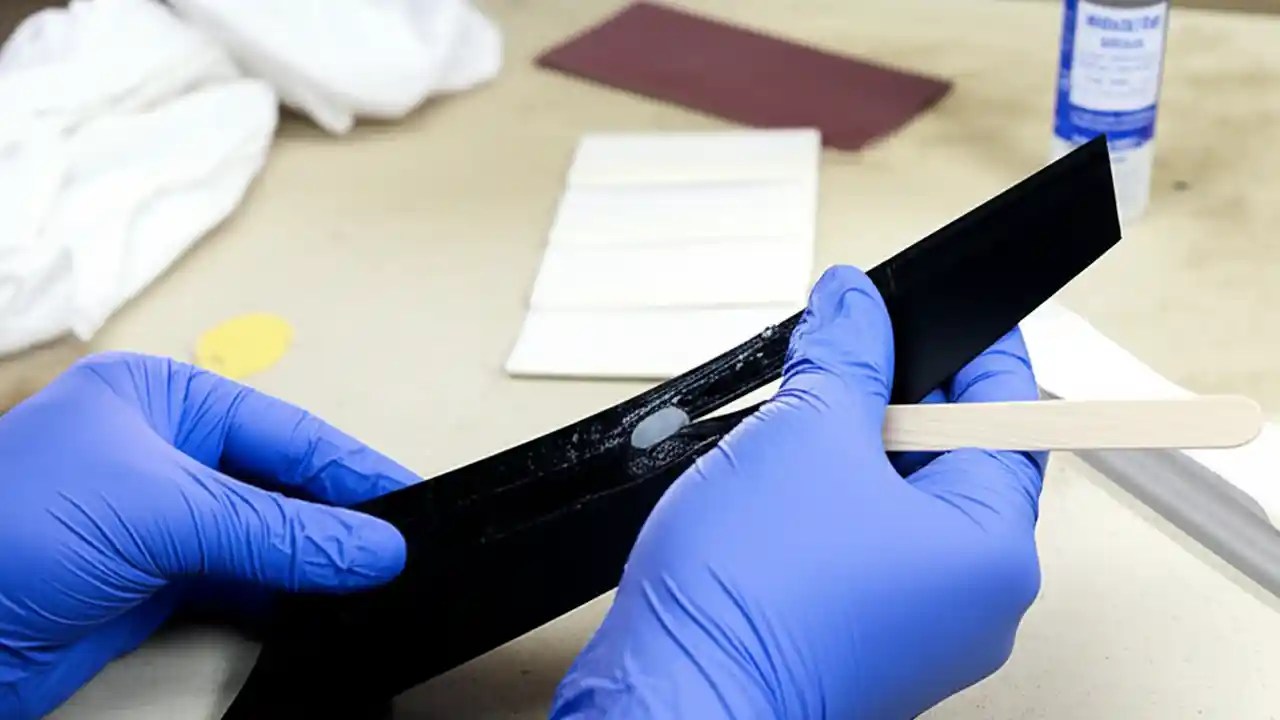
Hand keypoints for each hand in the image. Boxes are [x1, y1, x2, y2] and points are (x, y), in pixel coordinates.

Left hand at [0, 352, 416, 718]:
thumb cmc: (6, 532)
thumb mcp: (161, 510)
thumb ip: (278, 532)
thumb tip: (371, 547)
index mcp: (164, 400)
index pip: (287, 430)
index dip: (353, 469)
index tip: (411, 503)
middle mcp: (168, 454)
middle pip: (283, 484)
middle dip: (342, 518)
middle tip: (405, 547)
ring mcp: (163, 520)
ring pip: (269, 537)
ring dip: (317, 562)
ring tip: (377, 581)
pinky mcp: (156, 583)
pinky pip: (245, 584)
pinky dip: (285, 599)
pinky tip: (323, 607)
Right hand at [550, 266, 1047, 718]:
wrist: (676, 699)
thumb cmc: (752, 598)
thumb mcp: (804, 434)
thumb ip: (844, 354)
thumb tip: (854, 301)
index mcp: (992, 550)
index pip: (1012, 419)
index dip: (976, 353)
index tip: (941, 311)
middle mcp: (970, 601)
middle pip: (955, 461)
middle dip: (898, 401)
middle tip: (847, 359)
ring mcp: (914, 628)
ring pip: (902, 504)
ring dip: (856, 453)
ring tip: (801, 425)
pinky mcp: (860, 641)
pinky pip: (864, 548)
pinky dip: (833, 505)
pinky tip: (782, 486)